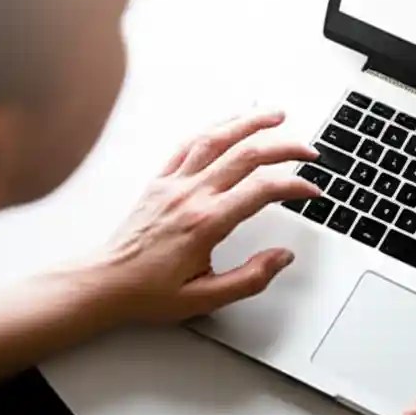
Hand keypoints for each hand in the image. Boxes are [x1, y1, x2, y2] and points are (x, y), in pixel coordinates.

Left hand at [96, 110, 318, 323]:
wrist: (103, 284)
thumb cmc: (148, 292)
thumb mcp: (206, 299)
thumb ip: (251, 278)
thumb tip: (282, 257)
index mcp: (206, 223)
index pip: (262, 191)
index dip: (294, 187)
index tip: (312, 191)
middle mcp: (191, 196)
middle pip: (246, 155)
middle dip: (285, 148)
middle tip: (308, 152)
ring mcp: (173, 184)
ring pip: (217, 139)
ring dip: (249, 122)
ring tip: (275, 115)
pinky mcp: (159, 182)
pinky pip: (188, 145)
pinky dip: (213, 129)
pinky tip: (228, 124)